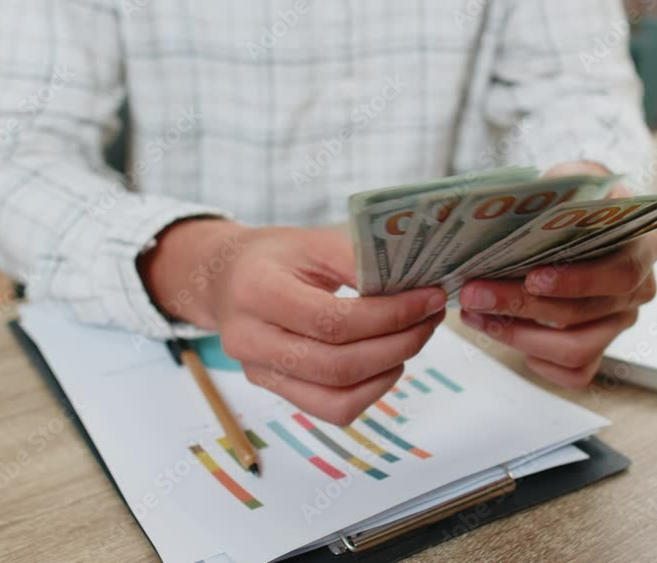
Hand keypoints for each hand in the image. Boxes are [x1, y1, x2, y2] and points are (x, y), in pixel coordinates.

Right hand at [141, 220, 446, 424]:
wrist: (225, 278)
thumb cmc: (274, 256)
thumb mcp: (312, 242)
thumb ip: (357, 262)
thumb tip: (412, 288)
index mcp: (256, 292)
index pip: (333, 321)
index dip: (390, 316)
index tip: (428, 299)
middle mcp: (249, 340)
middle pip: (338, 365)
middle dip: (398, 344)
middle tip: (430, 319)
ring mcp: (258, 372)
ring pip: (336, 398)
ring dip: (388, 372)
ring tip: (413, 338)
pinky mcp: (274, 389)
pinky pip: (331, 410)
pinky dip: (370, 392)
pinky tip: (388, 362)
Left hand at [458, 161, 656, 388]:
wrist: (577, 218)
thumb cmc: (576, 201)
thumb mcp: (574, 178)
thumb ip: (565, 184)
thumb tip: (538, 195)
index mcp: (642, 246)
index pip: (619, 273)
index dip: (576, 281)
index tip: (531, 278)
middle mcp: (638, 290)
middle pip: (584, 313)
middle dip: (521, 305)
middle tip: (474, 293)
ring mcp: (619, 322)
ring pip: (575, 348)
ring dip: (518, 335)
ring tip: (475, 314)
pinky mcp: (600, 347)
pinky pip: (575, 373)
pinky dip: (536, 360)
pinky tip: (501, 332)